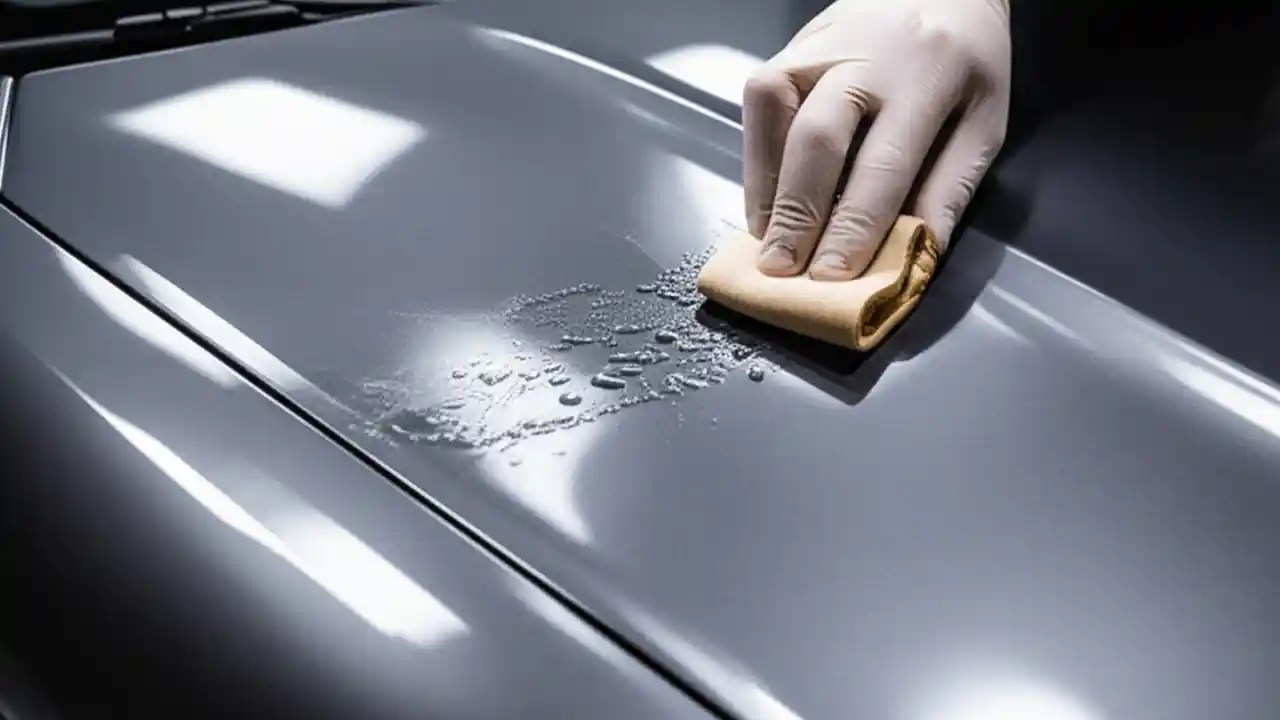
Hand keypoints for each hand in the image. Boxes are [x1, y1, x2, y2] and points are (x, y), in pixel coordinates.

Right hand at [743, 0, 1009, 279]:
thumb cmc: (966, 57)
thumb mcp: (985, 120)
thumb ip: (951, 187)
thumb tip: (913, 254)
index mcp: (927, 75)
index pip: (882, 165)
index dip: (854, 227)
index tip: (833, 276)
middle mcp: (864, 55)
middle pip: (816, 141)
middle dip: (796, 214)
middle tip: (783, 271)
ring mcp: (817, 47)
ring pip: (774, 119)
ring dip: (766, 189)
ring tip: (766, 244)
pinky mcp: (787, 50)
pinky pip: (760, 108)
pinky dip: (757, 162)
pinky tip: (765, 202)